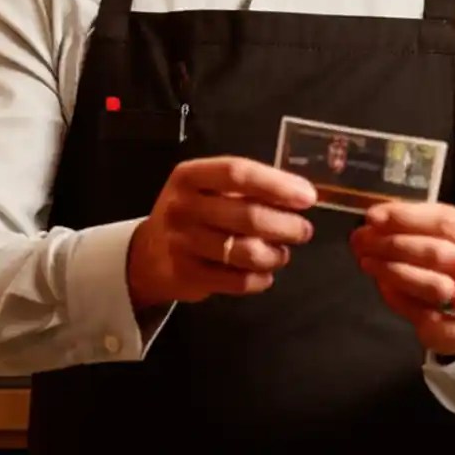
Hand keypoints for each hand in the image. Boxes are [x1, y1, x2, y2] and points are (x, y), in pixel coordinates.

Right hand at [127, 156, 316, 309]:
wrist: (147, 253)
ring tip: (282, 253)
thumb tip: (297, 196)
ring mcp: (182, 243)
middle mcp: (182, 207)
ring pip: (246, 253)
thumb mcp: (206, 189)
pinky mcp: (187, 275)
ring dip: (276, 255)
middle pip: (248, 216)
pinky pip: (237, 281)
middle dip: (286, 225)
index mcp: (189, 176)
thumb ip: (245, 189)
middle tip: (303, 230)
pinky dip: (260, 279)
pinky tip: (264, 273)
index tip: (307, 196)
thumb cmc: (191, 213)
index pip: (238, 173)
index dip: (277, 184)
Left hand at [350, 202, 454, 357]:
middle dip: (393, 244)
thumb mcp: (450, 238)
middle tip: (361, 240)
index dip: (405, 217)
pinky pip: (426, 314)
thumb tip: (374, 221)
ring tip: (367, 261)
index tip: (373, 216)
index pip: (445, 221)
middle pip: (437, 252)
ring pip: (433, 285)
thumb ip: (415, 226)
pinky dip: (400, 298)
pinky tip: (383, 286)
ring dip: (393, 271)